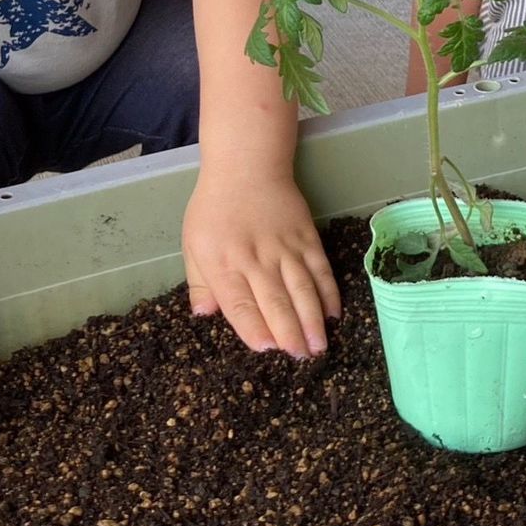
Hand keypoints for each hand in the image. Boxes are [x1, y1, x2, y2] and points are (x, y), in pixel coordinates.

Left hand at [183, 166, 340, 358]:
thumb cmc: (214, 210)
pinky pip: (321, 269)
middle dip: (290, 334)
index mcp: (224, 263)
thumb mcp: (192, 245)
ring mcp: (285, 247)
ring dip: (313, 320)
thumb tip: (206, 316)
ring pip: (303, 289)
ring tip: (319, 347)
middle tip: (301, 358)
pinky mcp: (307, 237)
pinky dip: (329, 293)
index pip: (241, 303)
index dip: (255, 328)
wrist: (246, 167)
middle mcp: (256, 258)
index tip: (268, 350)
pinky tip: (333, 314)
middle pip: (276, 302)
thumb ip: (200, 283)